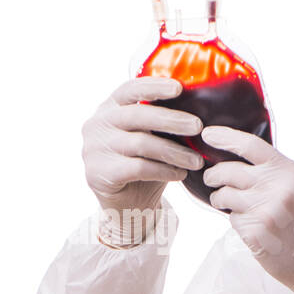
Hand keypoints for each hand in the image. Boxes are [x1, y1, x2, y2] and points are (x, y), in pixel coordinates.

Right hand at [82, 77, 203, 214]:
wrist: (125, 206)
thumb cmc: (143, 164)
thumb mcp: (150, 138)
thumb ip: (161, 122)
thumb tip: (200, 106)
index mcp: (109, 108)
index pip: (129, 89)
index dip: (153, 86)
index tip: (178, 88)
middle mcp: (97, 125)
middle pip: (137, 116)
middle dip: (172, 120)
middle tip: (198, 126)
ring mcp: (94, 149)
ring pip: (141, 143)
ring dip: (175, 152)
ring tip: (196, 161)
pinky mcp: (97, 173)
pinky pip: (139, 168)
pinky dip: (164, 170)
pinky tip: (180, 174)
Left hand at [201, 126, 293, 293]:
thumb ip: (274, 174)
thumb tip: (239, 163)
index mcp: (289, 171)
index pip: (250, 145)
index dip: (225, 138)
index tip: (208, 135)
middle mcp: (276, 187)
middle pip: (228, 171)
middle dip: (213, 175)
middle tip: (211, 179)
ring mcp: (264, 210)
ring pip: (224, 196)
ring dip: (220, 200)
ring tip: (225, 204)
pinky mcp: (255, 232)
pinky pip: (232, 219)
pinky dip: (236, 222)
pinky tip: (251, 227)